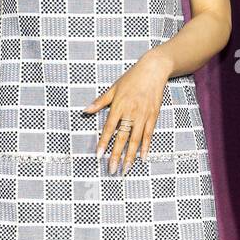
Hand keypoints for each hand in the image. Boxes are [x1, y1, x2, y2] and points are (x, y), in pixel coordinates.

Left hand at [84, 51, 171, 174]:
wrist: (153, 70)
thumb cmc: (132, 78)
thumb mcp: (114, 88)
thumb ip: (100, 101)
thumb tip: (85, 111)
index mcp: (119, 106)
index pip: (109, 128)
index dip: (103, 142)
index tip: (99, 155)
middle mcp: (131, 112)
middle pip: (122, 138)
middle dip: (116, 155)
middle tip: (111, 170)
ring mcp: (143, 115)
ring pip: (136, 140)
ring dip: (130, 156)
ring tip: (126, 169)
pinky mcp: (153, 116)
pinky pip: (149, 135)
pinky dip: (146, 147)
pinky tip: (142, 158)